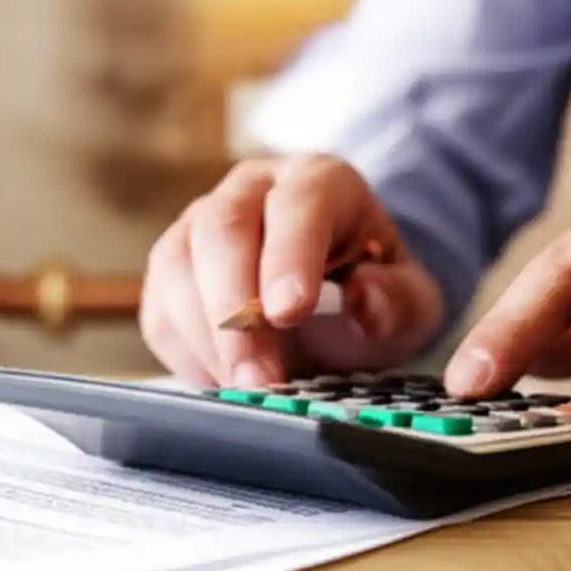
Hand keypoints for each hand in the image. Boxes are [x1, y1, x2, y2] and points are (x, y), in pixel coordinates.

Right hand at [139, 156, 444, 387]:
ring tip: (243, 388)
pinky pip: (160, 308)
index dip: (289, 257)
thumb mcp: (409, 302)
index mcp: (318, 182)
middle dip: (235, 309)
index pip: (297, 204)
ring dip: (206, 335)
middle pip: (222, 229)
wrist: (335, 301)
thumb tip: (363, 297)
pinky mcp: (170, 271)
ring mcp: (199, 225)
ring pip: (178, 265)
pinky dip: (187, 352)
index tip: (290, 312)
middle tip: (259, 375)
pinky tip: (223, 379)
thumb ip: (397, 300)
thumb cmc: (372, 292)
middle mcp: (250, 190)